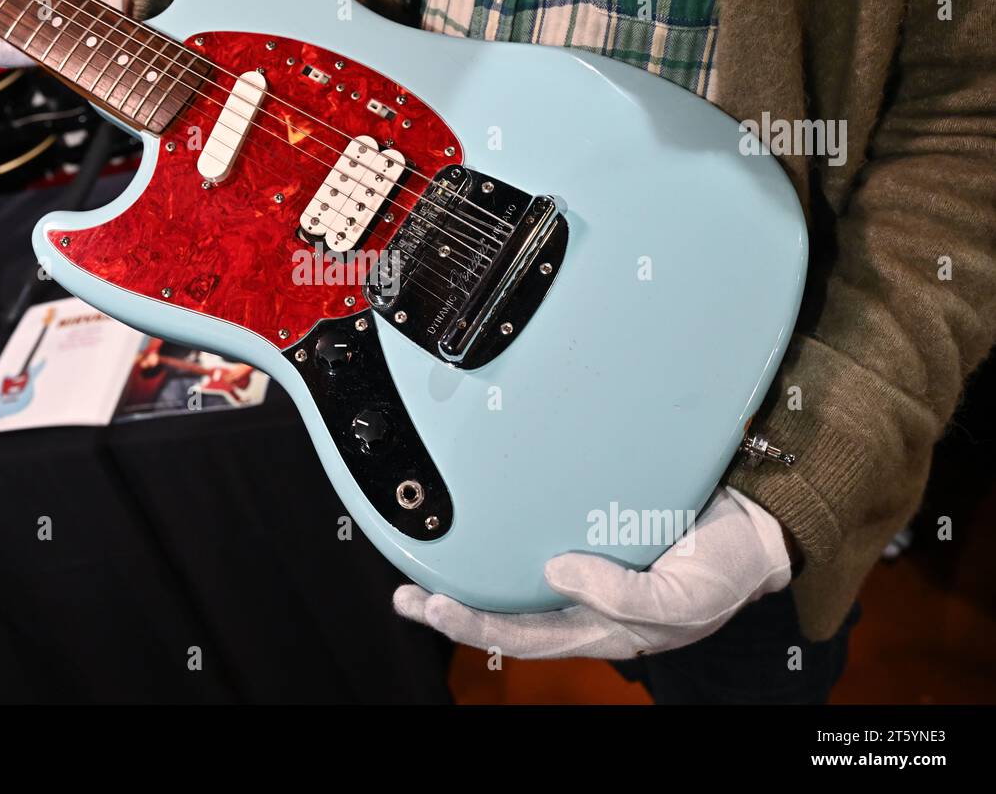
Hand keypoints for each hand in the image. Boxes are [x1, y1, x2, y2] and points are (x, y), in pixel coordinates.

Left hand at [394, 487, 790, 659]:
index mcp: (602, 627)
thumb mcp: (684, 600)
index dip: (473, 626)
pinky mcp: (592, 526)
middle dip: (451, 612)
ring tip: (422, 569)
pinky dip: (501, 539)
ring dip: (467, 577)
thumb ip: (623, 599)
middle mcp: (584, 601)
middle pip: (505, 616)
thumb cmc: (724, 570)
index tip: (431, 608)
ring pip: (514, 581)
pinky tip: (477, 527)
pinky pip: (538, 536)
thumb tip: (555, 573)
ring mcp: (587, 566)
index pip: (522, 636)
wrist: (757, 525)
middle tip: (404, 597)